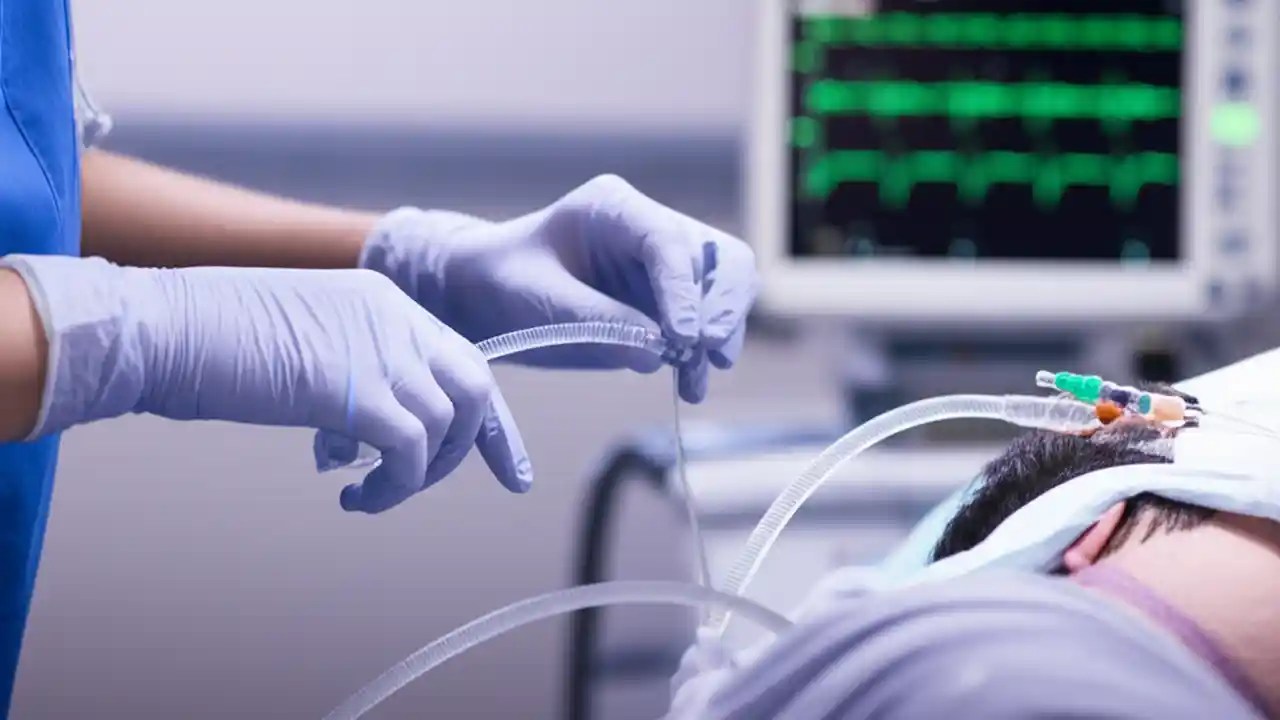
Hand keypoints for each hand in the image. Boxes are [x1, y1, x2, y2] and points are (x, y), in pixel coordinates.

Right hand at [1, 255, 530, 512]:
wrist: (163, 328)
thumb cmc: (211, 342)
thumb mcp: (298, 352)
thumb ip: (342, 385)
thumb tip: (351, 444)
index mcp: (382, 302)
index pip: (462, 360)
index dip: (490, 421)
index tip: (510, 469)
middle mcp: (394, 319)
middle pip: (476, 387)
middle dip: (474, 446)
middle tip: (427, 483)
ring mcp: (378, 351)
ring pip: (448, 425)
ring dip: (416, 475)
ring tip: (368, 493)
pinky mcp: (354, 390)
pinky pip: (409, 452)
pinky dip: (393, 486)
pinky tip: (354, 497)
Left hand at [361, 175, 758, 402]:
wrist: (483, 293)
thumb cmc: (500, 282)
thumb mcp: (536, 301)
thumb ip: (595, 321)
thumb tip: (656, 352)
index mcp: (614, 208)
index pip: (669, 243)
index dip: (684, 290)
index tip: (684, 337)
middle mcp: (649, 229)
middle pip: (719, 258)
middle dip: (722, 307)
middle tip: (708, 352)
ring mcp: (662, 265)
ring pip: (724, 288)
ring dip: (720, 334)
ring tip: (696, 379)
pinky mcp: (665, 300)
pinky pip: (704, 322)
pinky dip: (703, 353)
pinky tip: (690, 385)